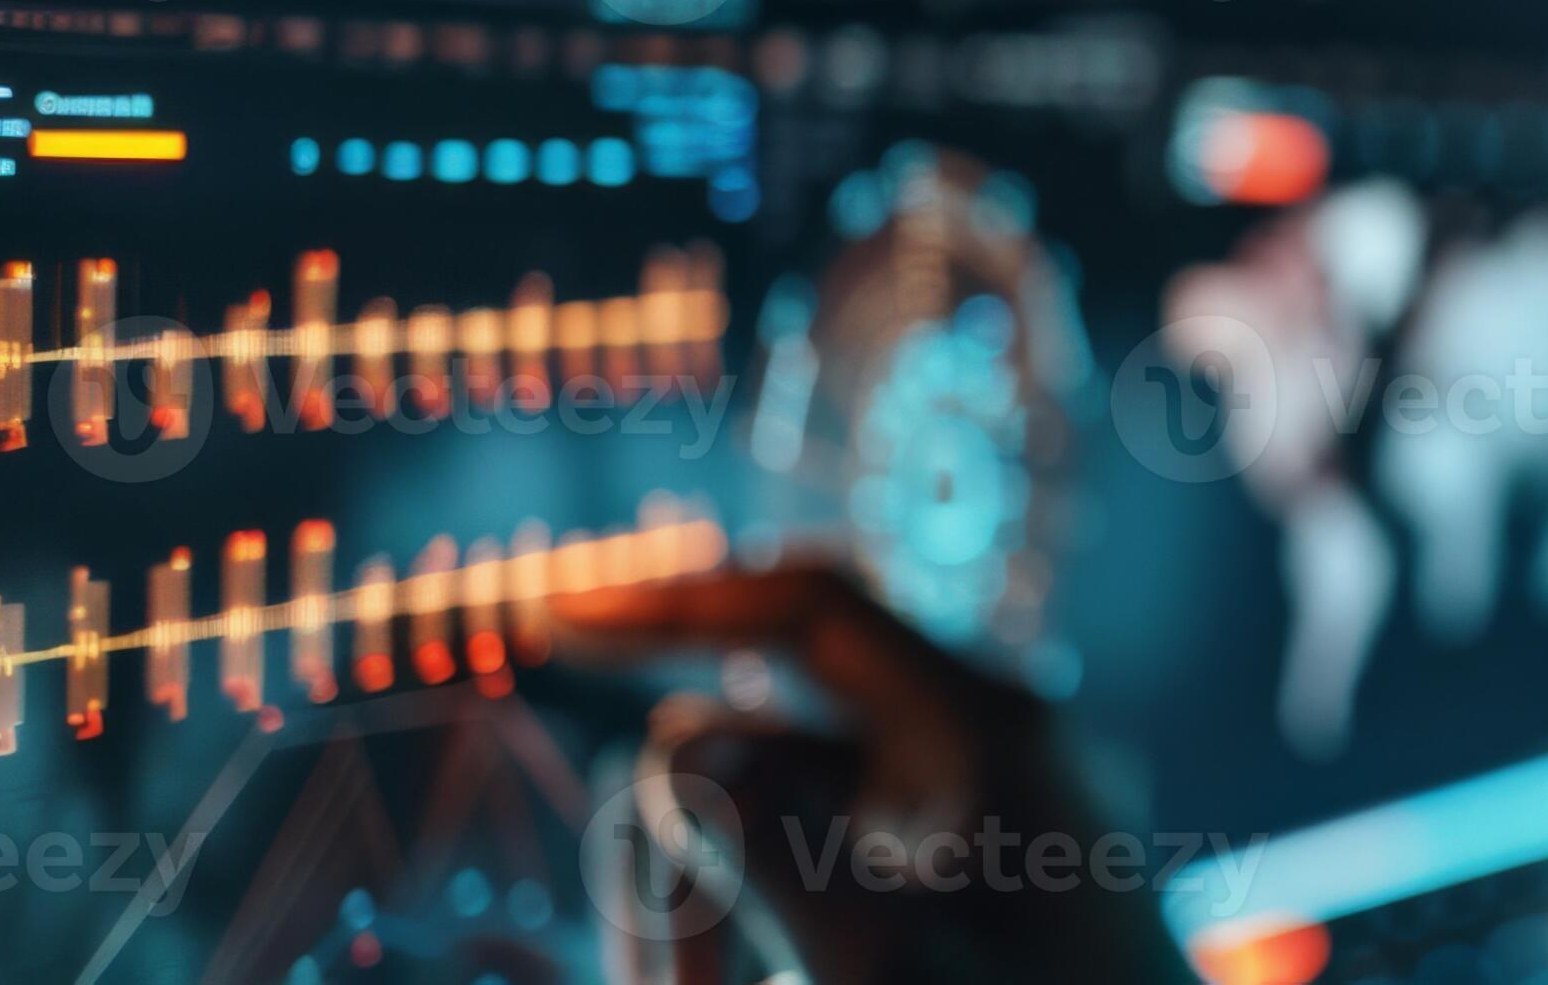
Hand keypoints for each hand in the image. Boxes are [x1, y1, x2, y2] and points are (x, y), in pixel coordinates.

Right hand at [556, 563, 1194, 984]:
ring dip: (726, 897)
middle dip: (691, 830)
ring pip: (794, 809)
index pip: (807, 605)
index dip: (675, 600)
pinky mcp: (976, 870)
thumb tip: (677, 747)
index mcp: (987, 722)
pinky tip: (733, 974)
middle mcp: (991, 738)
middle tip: (666, 975)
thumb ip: (766, 843)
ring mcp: (987, 805)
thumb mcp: (881, 959)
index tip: (556, 620)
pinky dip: (777, 909)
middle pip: (779, 728)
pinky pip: (837, 862)